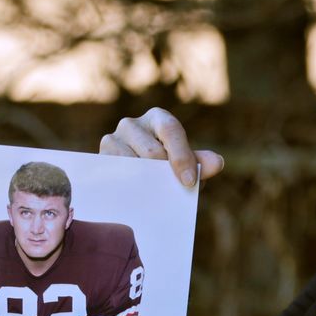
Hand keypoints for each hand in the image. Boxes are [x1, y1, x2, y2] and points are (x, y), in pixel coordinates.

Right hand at [99, 107, 224, 186]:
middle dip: (165, 174)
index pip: (171, 130)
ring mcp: (111, 140)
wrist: (138, 181)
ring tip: (155, 195)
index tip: (189, 182)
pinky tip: (136, 197)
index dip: (181, 156)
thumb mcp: (185, 165)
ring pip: (131, 164)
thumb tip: (216, 163)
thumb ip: (200, 164)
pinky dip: (128, 187)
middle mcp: (131, 124)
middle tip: (172, 192)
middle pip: (152, 151)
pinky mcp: (99, 159)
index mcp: (158, 118)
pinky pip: (114, 175)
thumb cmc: (166, 168)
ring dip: (146, 183)